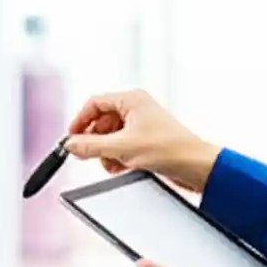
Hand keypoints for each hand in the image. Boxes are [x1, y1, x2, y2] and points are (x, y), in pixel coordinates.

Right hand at [65, 89, 221, 192]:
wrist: (196, 167)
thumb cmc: (169, 149)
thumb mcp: (122, 148)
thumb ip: (91, 146)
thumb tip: (70, 145)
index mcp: (132, 99)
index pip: (95, 104)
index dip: (80, 121)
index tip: (72, 139)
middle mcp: (137, 108)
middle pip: (101, 121)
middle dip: (95, 141)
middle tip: (89, 156)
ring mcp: (142, 124)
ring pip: (111, 136)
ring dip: (107, 152)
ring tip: (113, 164)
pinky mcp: (147, 141)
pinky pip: (122, 146)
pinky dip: (118, 157)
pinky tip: (122, 167)